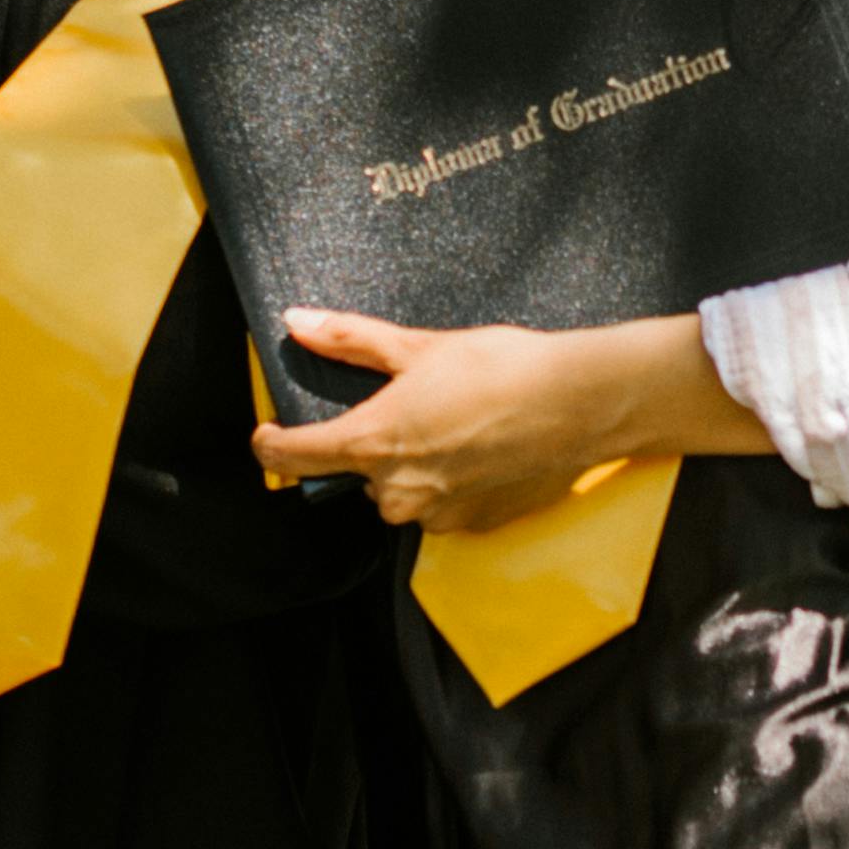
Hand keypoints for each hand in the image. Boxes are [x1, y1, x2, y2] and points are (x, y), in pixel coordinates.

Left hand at [254, 306, 740, 533]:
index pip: (293, 458)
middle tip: (415, 406)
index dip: (272, 444)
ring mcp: (435, 515)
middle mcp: (396, 491)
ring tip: (457, 424)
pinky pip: (442, 506)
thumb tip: (297, 322)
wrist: (579, 405)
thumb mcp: (418, 347)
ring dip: (416, 466)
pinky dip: (452, 482)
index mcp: (372, 444)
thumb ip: (350, 340)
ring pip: (403, 493)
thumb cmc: (500, 370)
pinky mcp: (472, 525)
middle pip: (359, 475)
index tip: (269, 432)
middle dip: (377, 446)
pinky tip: (481, 449)